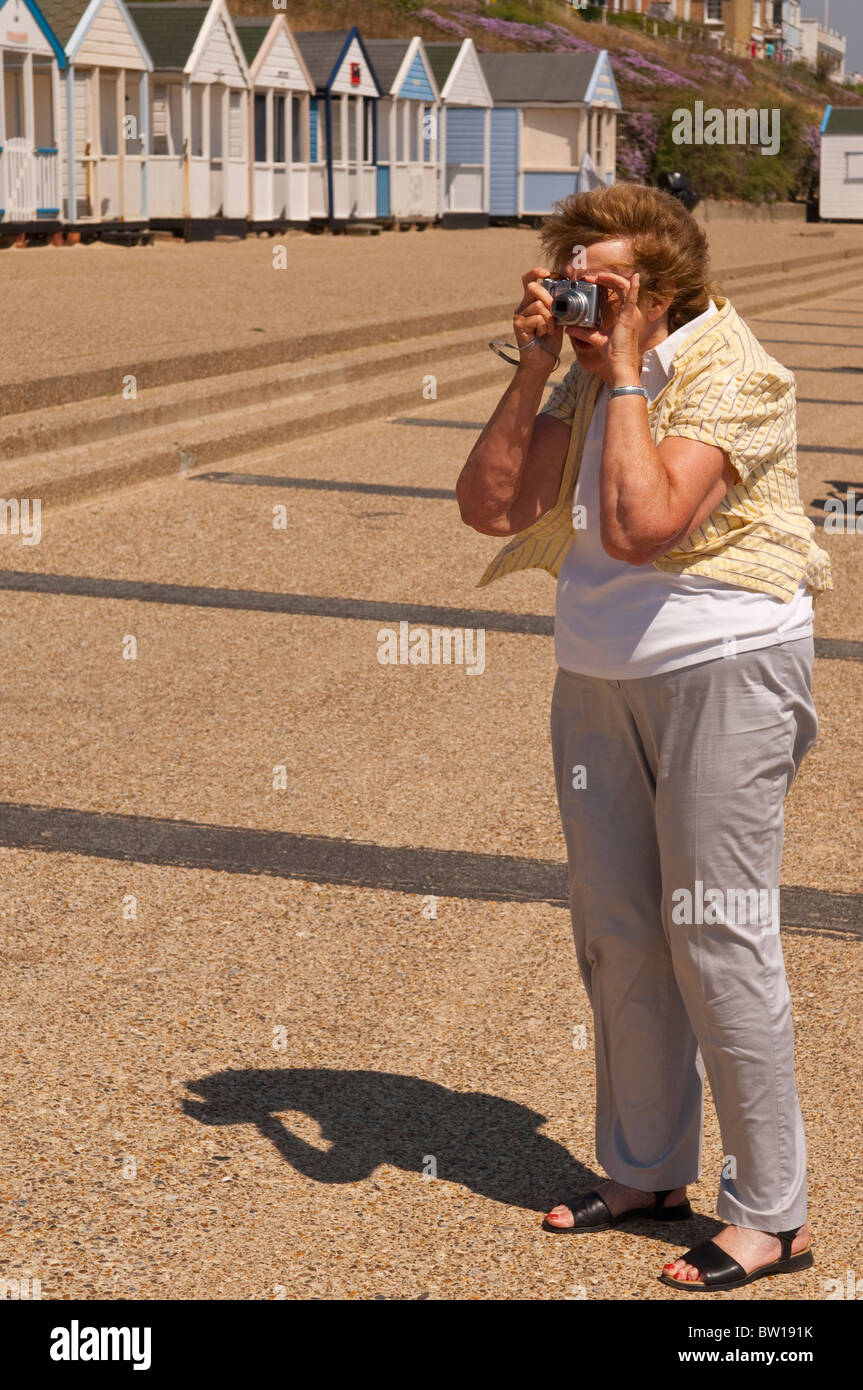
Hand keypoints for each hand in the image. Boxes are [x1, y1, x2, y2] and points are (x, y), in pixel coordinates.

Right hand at [512, 266, 563, 373]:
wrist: (541, 363)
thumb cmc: (549, 342)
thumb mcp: (557, 319)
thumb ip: (558, 306)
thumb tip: (566, 292)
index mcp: (531, 302)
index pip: (529, 280)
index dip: (537, 272)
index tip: (548, 273)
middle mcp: (523, 307)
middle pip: (534, 287)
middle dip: (549, 298)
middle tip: (555, 313)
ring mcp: (519, 316)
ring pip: (538, 305)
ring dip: (549, 319)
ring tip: (549, 330)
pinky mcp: (519, 326)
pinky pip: (537, 318)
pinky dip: (544, 327)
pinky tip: (542, 335)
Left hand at [564, 270, 644, 385]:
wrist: (620, 365)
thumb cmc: (613, 355)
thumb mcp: (596, 339)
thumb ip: (583, 332)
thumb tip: (568, 329)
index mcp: (625, 315)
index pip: (619, 292)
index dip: (607, 283)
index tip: (592, 281)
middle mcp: (631, 312)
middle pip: (621, 286)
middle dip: (606, 278)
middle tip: (590, 277)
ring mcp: (632, 313)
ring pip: (625, 287)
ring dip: (611, 279)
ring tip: (598, 276)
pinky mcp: (630, 317)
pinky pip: (633, 297)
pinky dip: (634, 286)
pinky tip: (634, 276)